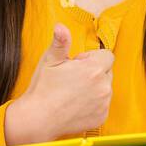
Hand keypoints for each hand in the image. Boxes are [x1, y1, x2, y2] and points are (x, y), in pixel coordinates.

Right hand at [5, 23, 112, 143]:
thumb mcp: (49, 60)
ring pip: (105, 88)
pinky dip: (93, 103)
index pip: (107, 55)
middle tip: (72, 79)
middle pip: (106, 71)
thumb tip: (61, 27)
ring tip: (73, 93)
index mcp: (93, 69)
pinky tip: (75, 104)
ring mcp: (104, 103)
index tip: (76, 64)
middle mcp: (103, 86)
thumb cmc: (43, 89)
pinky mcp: (102, 116)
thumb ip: (60, 41)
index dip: (91, 57)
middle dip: (93, 72)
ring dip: (94, 87)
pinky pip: (102, 104)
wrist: (38, 119)